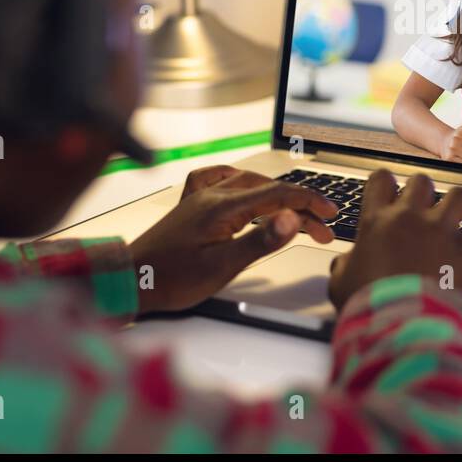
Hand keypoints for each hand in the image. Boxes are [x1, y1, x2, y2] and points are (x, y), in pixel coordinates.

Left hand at [128, 167, 337, 313]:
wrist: (130, 281)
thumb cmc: (171, 279)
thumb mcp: (221, 267)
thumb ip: (259, 241)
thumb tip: (291, 218)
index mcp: (222, 208)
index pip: (278, 194)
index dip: (309, 202)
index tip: (331, 214)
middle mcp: (212, 195)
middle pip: (268, 189)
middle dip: (300, 205)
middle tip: (321, 228)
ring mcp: (200, 197)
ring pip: (249, 183)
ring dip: (277, 196)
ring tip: (295, 215)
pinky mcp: (191, 206)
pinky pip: (221, 180)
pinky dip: (242, 182)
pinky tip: (245, 187)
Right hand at [328, 169, 461, 312]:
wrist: (398, 322)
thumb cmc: (367, 304)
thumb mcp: (341, 283)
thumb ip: (344, 266)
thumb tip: (346, 264)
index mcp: (376, 221)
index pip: (381, 179)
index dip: (386, 182)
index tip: (390, 189)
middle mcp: (409, 218)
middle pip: (421, 181)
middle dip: (424, 189)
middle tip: (424, 205)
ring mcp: (440, 231)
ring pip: (459, 195)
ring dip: (461, 200)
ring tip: (461, 209)